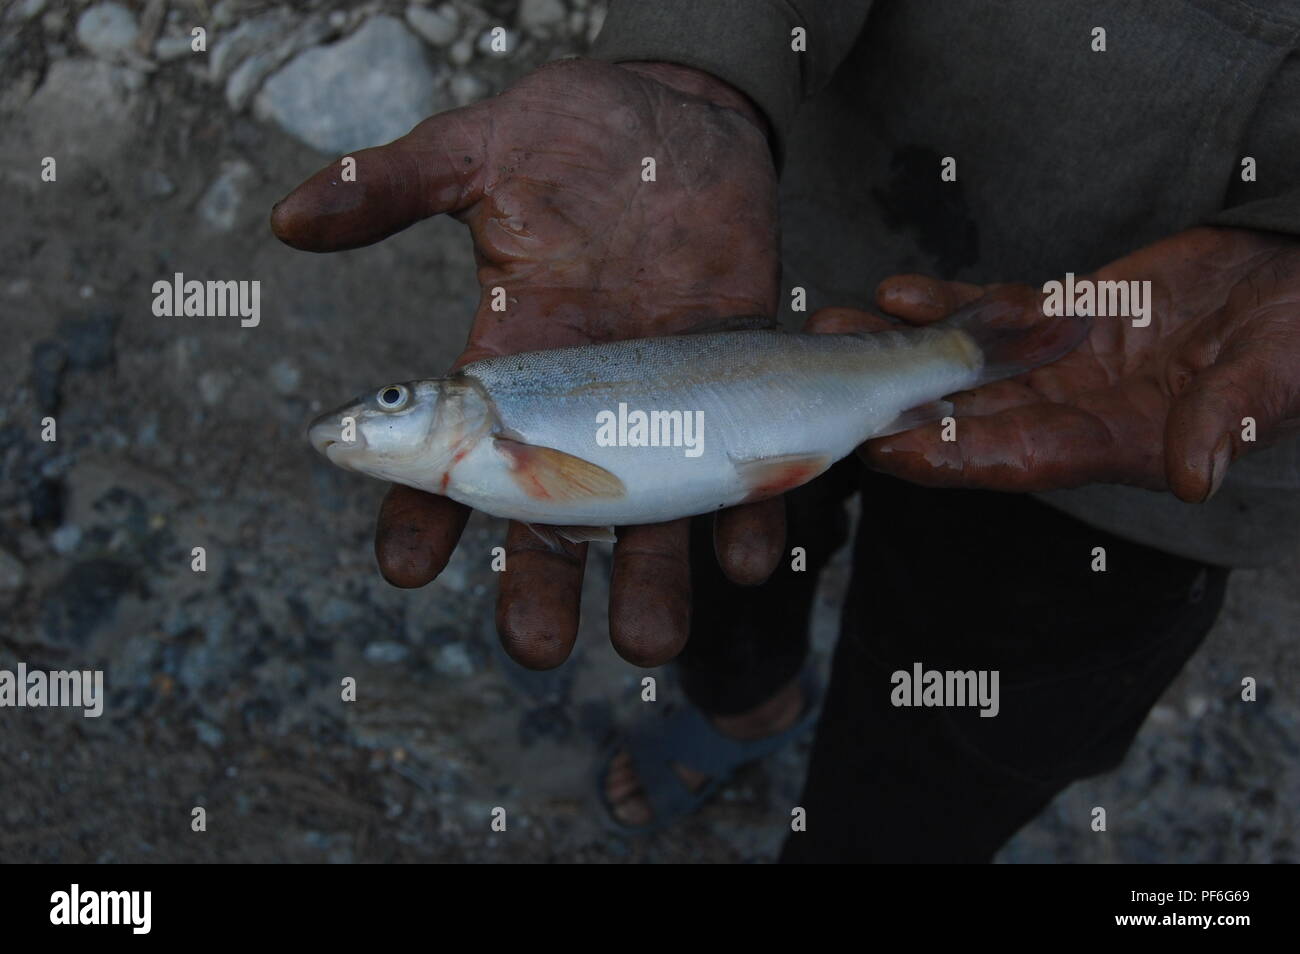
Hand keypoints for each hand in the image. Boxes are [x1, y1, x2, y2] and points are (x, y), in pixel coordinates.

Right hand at [271, 58, 782, 668]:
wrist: (687, 120)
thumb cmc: (575, 134)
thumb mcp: (480, 150)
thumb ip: (392, 186)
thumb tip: (288, 219)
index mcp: (508, 369)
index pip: (450, 462)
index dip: (422, 517)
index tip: (403, 567)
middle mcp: (580, 409)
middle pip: (551, 521)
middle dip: (542, 590)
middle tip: (536, 648)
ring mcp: (658, 410)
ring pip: (649, 521)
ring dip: (650, 586)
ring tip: (649, 642)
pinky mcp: (734, 393)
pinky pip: (744, 472)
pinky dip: (745, 513)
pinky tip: (741, 551)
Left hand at [806, 227, 1299, 500]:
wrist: (1299, 280)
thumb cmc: (1295, 341)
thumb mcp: (1268, 381)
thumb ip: (1224, 424)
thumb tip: (1195, 480)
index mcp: (1109, 443)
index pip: (1011, 457)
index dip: (945, 457)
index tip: (880, 450)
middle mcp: (1069, 409)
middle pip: (962, 414)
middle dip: (890, 401)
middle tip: (820, 381)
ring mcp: (1061, 362)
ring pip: (962, 361)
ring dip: (898, 347)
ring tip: (832, 327)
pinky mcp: (1065, 314)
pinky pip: (993, 312)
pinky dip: (947, 303)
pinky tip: (897, 291)